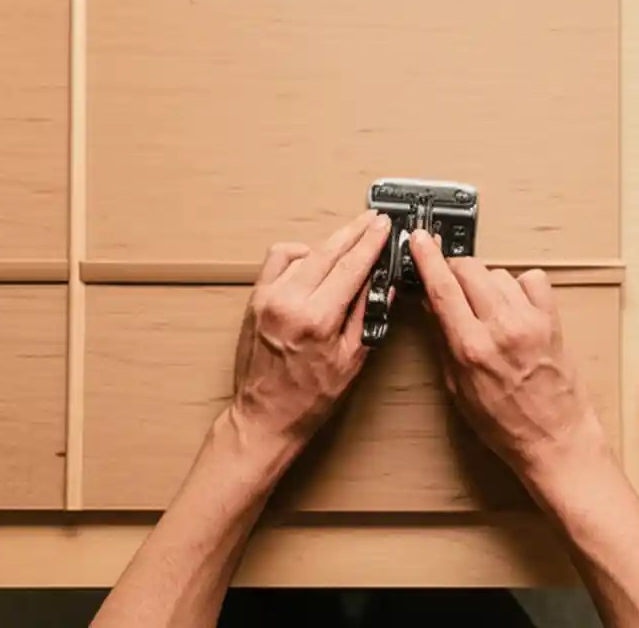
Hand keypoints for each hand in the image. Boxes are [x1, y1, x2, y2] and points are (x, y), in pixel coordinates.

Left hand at [229, 210, 390, 457]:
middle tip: (372, 221)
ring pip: (303, 252)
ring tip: (348, 244)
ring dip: (329, 245)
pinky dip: (298, 255)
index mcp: (316, 319)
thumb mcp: (350, 361)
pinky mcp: (255, 300)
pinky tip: (312, 261)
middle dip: (354, 232)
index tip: (383, 226)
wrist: (264, 416)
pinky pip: (278, 261)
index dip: (371, 242)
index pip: (351, 267)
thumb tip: (383, 286)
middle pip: (328, 251)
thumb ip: (367, 317)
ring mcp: (268, 298)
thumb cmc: (305, 399)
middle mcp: (288, 302)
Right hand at [409, 229, 606, 485]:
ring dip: (485, 283)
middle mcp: (501, 329)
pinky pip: (533, 281)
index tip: (419, 240)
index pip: (442, 288)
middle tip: (451, 283)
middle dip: (454, 270)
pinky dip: (520, 286)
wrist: (556, 440)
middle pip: (470, 270)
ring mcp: (530, 322)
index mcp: (471, 348)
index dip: (427, 258)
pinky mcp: (552, 321)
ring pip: (498, 273)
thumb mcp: (458, 389)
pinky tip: (515, 306)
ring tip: (486, 307)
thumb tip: (432, 306)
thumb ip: (443, 342)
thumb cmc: (507, 426)